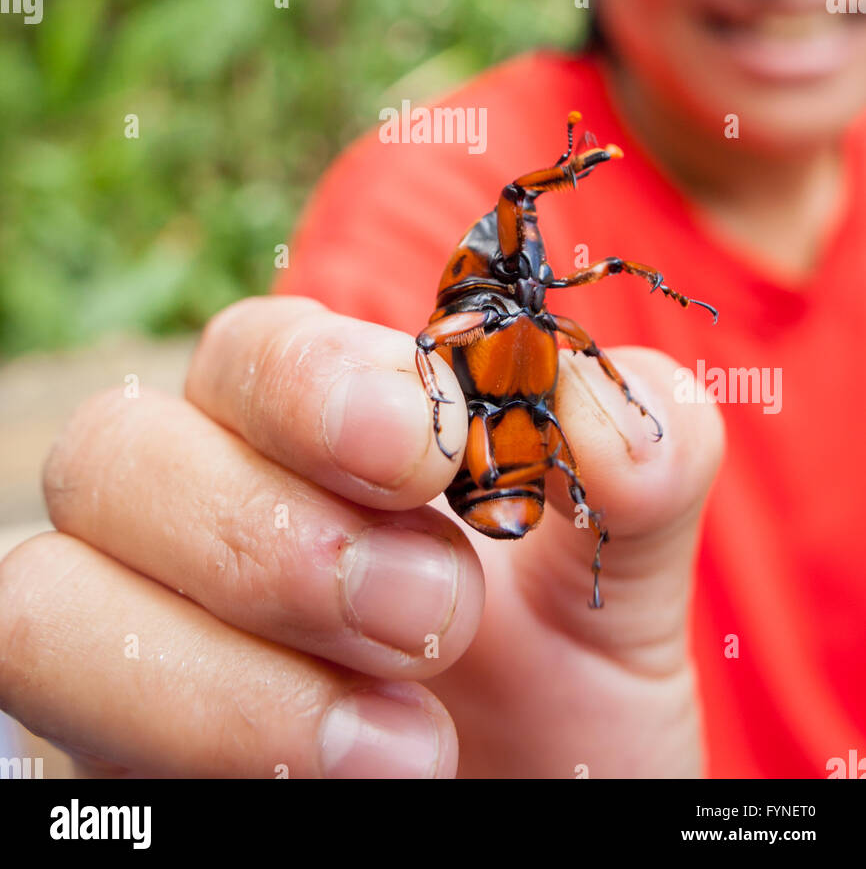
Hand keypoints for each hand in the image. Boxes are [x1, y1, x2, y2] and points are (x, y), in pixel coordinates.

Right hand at [0, 296, 722, 777]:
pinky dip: (193, 753)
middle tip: (437, 619)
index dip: (317, 383)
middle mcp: (195, 529)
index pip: (244, 351)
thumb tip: (611, 405)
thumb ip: (640, 467)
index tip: (436, 451)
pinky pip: (50, 737)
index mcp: (307, 445)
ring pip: (42, 601)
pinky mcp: (110, 760)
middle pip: (110, 455)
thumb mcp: (622, 592)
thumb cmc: (561, 713)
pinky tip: (337, 795)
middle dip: (272, 536)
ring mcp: (136, 650)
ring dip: (222, 675)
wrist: (530, 834)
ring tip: (409, 747)